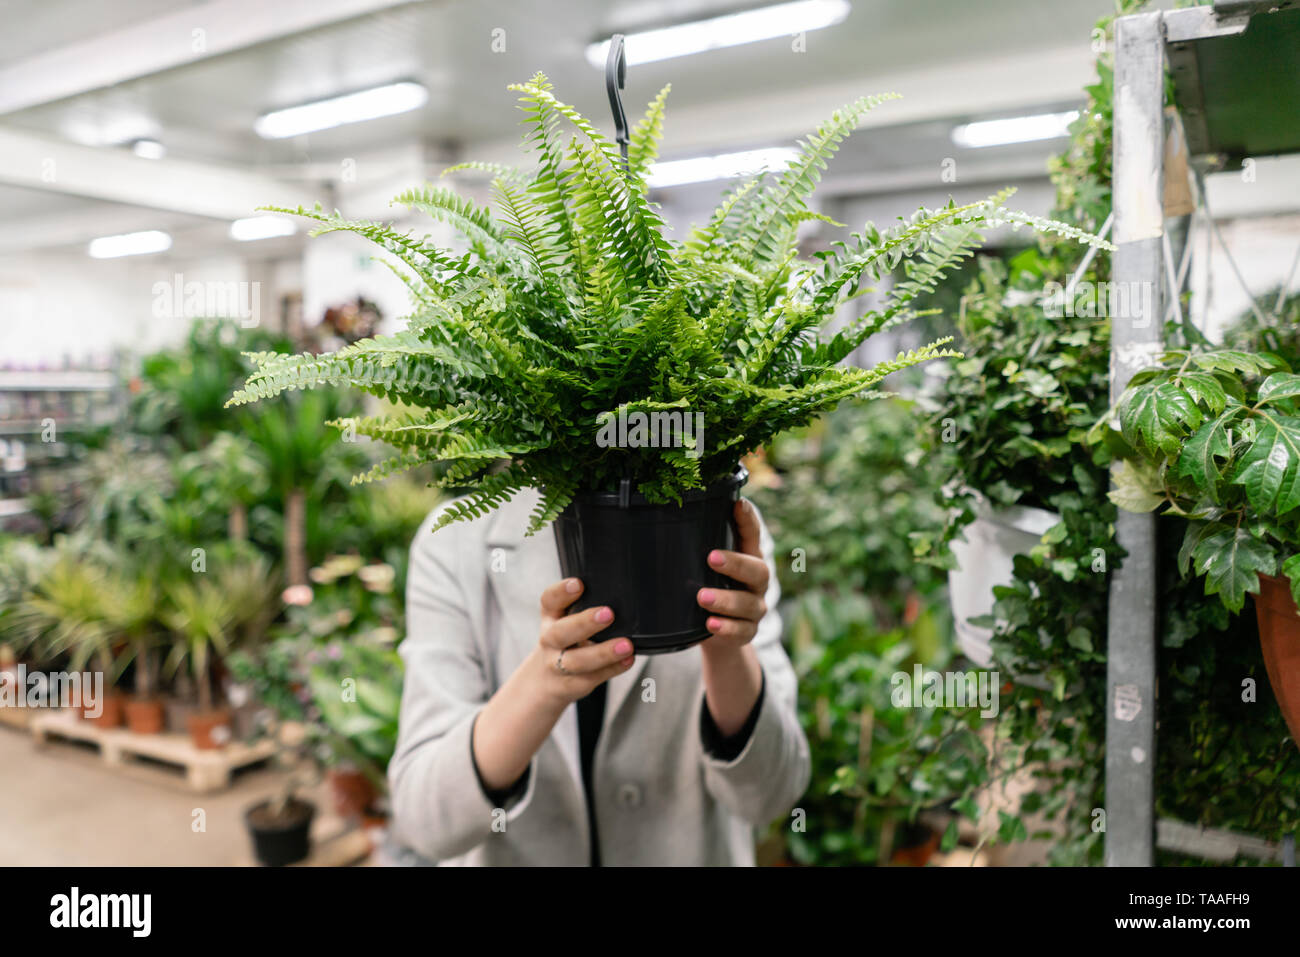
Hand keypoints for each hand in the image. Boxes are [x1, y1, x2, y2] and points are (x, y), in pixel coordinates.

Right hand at [529, 578, 636, 706]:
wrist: (544, 681)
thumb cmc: (566, 642)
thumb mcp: (566, 620)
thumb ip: (586, 608)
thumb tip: (625, 594)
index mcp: (550, 618)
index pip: (549, 601)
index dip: (561, 592)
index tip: (578, 584)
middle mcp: (550, 641)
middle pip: (560, 633)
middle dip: (584, 623)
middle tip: (608, 613)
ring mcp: (558, 665)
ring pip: (577, 661)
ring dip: (603, 653)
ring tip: (626, 645)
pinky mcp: (571, 684)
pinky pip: (591, 678)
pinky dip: (612, 669)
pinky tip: (627, 660)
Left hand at [696, 498, 769, 651]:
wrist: (717, 632)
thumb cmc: (708, 588)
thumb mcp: (704, 568)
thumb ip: (695, 550)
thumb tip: (655, 524)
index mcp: (748, 560)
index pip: (752, 536)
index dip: (749, 520)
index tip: (739, 504)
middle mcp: (756, 583)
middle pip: (758, 570)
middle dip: (736, 563)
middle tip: (712, 557)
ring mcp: (755, 609)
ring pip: (747, 603)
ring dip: (725, 599)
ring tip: (701, 597)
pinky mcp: (748, 632)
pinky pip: (742, 631)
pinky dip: (726, 627)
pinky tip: (710, 624)